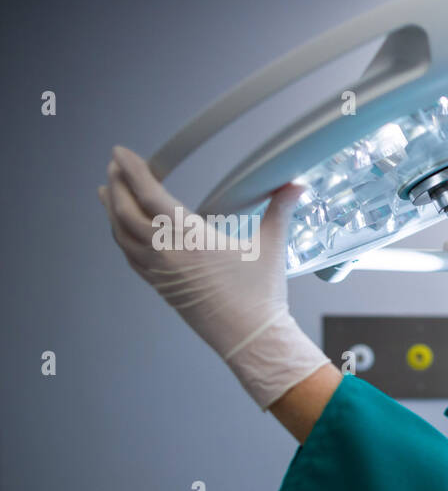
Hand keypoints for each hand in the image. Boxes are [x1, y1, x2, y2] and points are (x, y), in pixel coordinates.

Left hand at [99, 145, 328, 408]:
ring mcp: (159, 272)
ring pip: (122, 234)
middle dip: (117, 185)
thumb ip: (280, 211)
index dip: (132, 171)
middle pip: (126, 211)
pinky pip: (130, 255)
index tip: (121, 153)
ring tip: (108, 191)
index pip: (150, 195)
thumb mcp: (271, 247)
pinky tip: (122, 229)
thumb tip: (296, 186)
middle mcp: (167, 253)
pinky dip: (120, 236)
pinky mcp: (160, 287)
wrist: (250, 337)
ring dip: (112, 209)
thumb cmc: (260, 295)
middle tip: (115, 166)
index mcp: (191, 238)